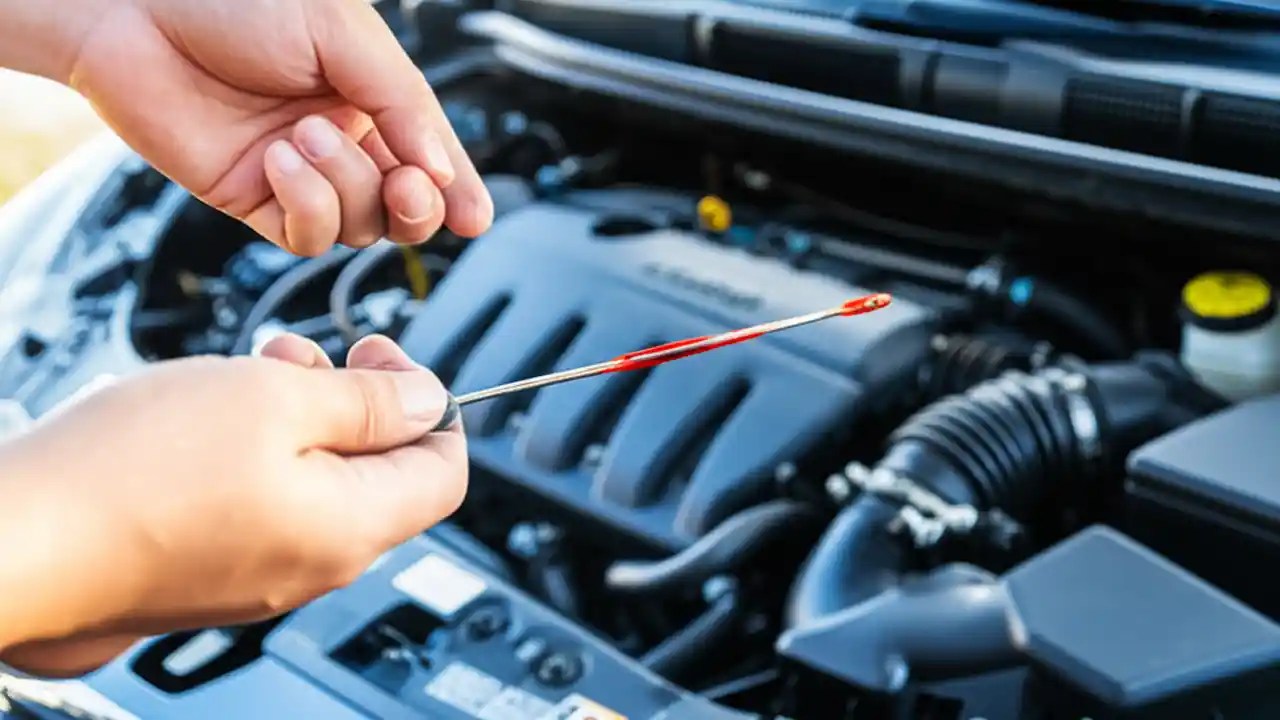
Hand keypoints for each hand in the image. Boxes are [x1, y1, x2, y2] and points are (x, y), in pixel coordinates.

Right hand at [0, 335, 465, 676]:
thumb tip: (430, 402)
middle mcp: (317, 565)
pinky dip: (260, 454)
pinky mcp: (213, 572)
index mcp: (353, 528)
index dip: (431, 404)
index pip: (445, 472)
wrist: (20, 541)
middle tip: (310, 354)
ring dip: (302, 418)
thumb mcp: (274, 398)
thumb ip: (368, 402)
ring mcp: (263, 575)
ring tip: (251, 374)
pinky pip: (267, 507)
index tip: (385, 358)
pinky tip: (213, 418)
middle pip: (383, 476)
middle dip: (357, 401)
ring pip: (320, 485)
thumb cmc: (134, 472)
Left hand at [66, 0, 491, 252]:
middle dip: (416, 206)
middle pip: (402, 209)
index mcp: (369, 96)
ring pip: (359, 226)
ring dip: (346, 185)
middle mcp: (340, 140)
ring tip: (303, 132)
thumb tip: (446, 176)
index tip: (475, 218)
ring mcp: (297, 176)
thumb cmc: (237, 1)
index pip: (428, 156)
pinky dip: (307, 208)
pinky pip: (305, 237)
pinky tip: (279, 160)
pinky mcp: (250, 200)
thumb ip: (404, 104)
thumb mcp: (345, 36)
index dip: (457, 191)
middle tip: (410, 185)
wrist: (133, 7)